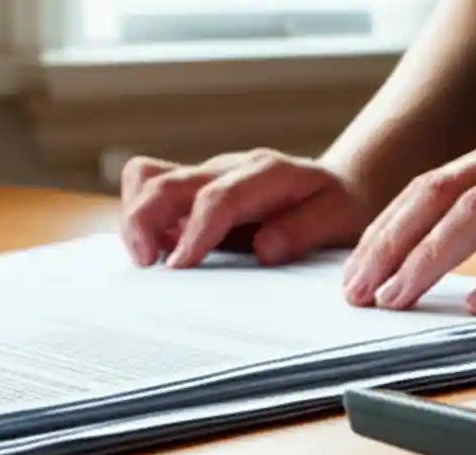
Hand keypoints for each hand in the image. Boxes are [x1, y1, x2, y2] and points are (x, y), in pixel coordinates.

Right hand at [118, 148, 372, 267]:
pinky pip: (149, 188)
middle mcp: (230, 168)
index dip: (195, 231)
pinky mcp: (192, 189)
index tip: (180, 265)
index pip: (218, 197)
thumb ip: (304, 231)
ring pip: (147, 176)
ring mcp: (206, 175)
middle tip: (145, 265)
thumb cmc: (339, 208)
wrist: (340, 187)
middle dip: (144, 220)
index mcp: (268, 173)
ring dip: (135, 216)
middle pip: (167, 180)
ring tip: (145, 259)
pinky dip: (140, 218)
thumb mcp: (340, 220)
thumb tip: (264, 248)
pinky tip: (156, 251)